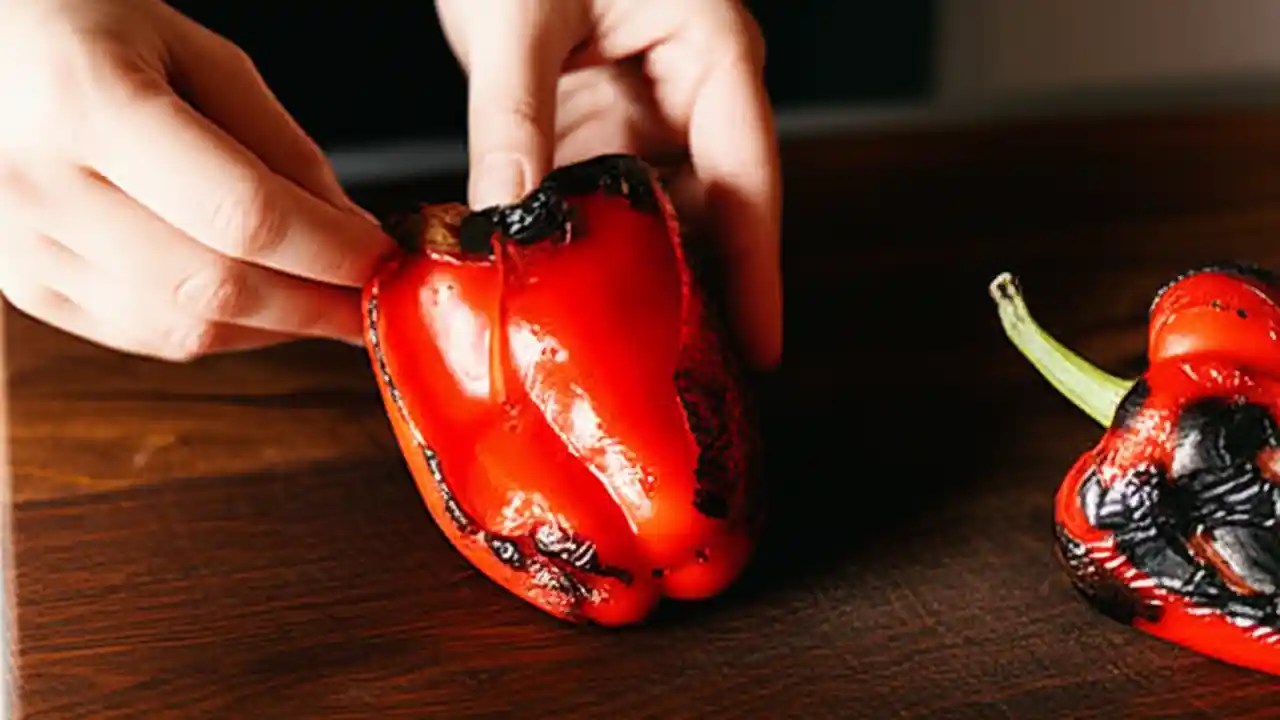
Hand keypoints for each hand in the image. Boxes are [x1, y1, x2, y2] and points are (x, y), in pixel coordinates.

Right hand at [0, 0, 393, 361]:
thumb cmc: (86, 28)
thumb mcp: (198, 53)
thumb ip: (280, 145)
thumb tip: (349, 232)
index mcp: (88, 103)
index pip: (242, 214)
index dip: (330, 253)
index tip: (384, 262)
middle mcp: (39, 184)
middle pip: (215, 287)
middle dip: (315, 305)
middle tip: (372, 301)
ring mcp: (22, 246)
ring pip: (183, 330)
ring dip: (274, 327)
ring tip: (321, 298)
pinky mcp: (25, 286)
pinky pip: (145, 337)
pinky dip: (219, 332)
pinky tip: (257, 302)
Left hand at [436, 0, 782, 368]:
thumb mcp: (518, 17)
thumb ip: (512, 116)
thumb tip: (502, 216)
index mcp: (712, 52)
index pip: (749, 179)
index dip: (757, 272)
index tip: (760, 350)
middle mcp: (693, 88)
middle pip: (713, 212)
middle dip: (696, 293)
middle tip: (676, 382)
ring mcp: (647, 108)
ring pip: (659, 215)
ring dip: (634, 277)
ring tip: (616, 355)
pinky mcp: (601, 119)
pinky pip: (606, 198)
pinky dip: (587, 245)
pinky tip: (562, 293)